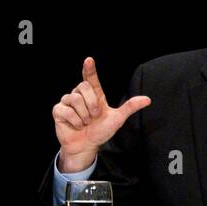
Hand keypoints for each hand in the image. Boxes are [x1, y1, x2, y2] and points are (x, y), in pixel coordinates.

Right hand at [52, 56, 150, 172]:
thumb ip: (129, 107)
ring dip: (83, 114)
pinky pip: (66, 110)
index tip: (89, 60)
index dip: (89, 69)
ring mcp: (68, 102)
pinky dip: (74, 120)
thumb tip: (147, 99)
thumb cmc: (100, 131)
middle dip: (91, 104)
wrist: (86, 146)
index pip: (90, 78)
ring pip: (74, 98)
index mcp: (94, 94)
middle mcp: (79, 95)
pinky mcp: (58, 111)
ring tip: (85, 122)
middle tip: (94, 117)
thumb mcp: (117, 119)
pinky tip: (76, 126)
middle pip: (83, 87)